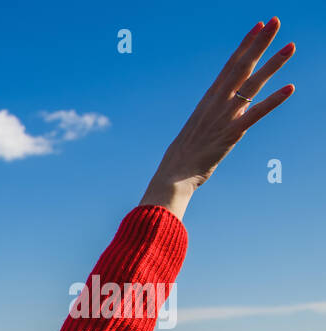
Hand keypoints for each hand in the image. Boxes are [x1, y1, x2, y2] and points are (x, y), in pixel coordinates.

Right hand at [140, 18, 294, 219]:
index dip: (246, 44)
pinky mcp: (231, 134)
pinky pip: (256, 114)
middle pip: (242, 66)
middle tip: (276, 21)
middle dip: (260, 42)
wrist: (173, 175)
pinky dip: (273, 101)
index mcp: (209, 99)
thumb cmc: (185, 155)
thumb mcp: (202, 127)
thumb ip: (223, 113)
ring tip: (290, 46)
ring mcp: (224, 117)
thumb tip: (241, 107)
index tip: (259, 25)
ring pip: (252, 84)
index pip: (231, 65)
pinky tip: (290, 88)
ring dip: (272, 64)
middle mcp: (217, 102)